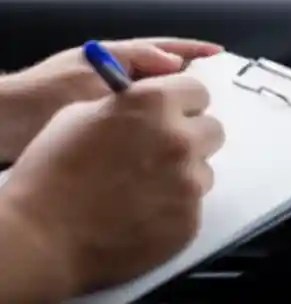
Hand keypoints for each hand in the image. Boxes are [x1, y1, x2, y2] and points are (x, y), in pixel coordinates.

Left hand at [0, 38, 221, 161]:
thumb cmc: (36, 101)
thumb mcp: (89, 77)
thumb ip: (133, 67)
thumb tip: (175, 63)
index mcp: (113, 61)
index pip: (163, 50)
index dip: (192, 52)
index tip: (219, 55)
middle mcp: (113, 81)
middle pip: (164, 79)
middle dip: (189, 86)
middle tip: (214, 98)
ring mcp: (107, 107)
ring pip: (154, 107)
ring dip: (174, 114)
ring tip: (198, 124)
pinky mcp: (102, 135)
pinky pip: (141, 131)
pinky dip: (157, 136)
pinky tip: (168, 147)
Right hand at [0, 75, 225, 298]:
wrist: (40, 238)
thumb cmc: (50, 172)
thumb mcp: (78, 115)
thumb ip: (125, 105)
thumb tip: (147, 106)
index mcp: (154, 103)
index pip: (197, 91)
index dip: (181, 104)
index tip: (170, 115)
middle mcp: (180, 138)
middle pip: (211, 130)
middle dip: (189, 137)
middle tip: (158, 153)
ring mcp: (189, 181)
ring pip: (204, 169)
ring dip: (183, 174)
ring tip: (143, 189)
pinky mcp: (190, 219)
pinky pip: (193, 205)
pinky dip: (174, 207)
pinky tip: (142, 213)